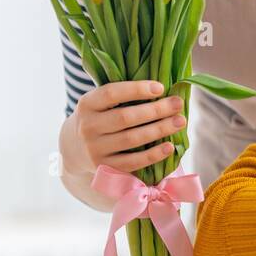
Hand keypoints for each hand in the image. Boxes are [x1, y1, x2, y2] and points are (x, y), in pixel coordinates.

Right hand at [61, 80, 185, 176]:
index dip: (137, 89)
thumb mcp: (101, 103)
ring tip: (180, 121)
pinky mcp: (105, 168)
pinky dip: (153, 155)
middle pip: (125, 117)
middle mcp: (88, 127)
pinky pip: (133, 162)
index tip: (161, 88)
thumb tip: (163, 89)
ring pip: (132, 139)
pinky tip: (170, 147)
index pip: (111, 93)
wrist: (76, 149)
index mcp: (87, 104)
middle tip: (178, 104)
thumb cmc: (101, 118)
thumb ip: (123, 95)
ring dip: (160, 130)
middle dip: (156, 110)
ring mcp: (95, 149)